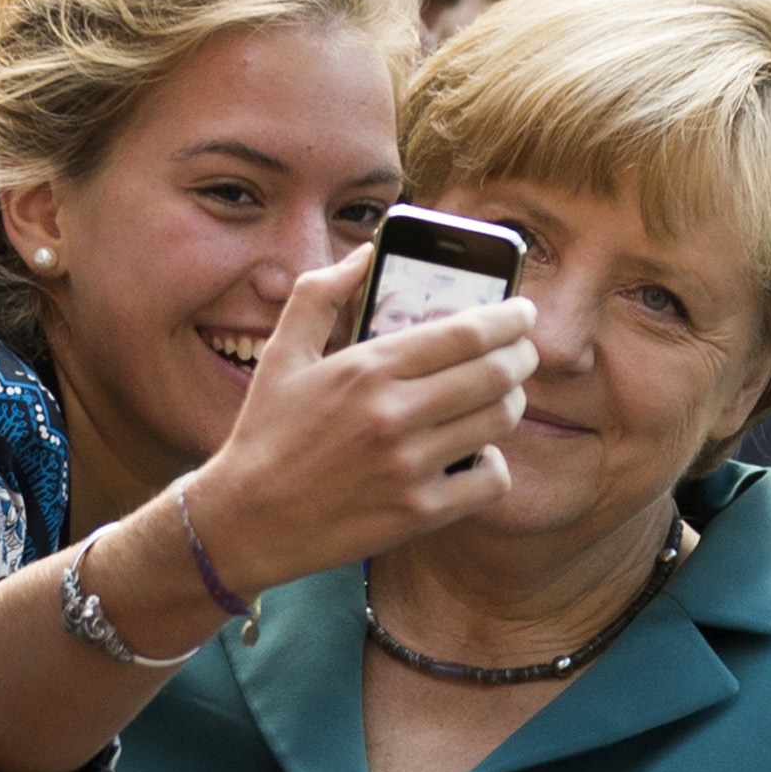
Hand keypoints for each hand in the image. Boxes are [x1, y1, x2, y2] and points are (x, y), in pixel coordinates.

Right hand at [183, 246, 535, 597]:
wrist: (247, 518)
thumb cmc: (266, 431)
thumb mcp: (281, 352)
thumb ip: (320, 293)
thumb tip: (365, 253)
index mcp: (366, 368)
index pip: (466, 332)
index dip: (509, 318)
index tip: (521, 312)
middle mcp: (393, 414)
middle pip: (496, 373)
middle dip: (522, 355)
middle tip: (521, 351)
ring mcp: (409, 466)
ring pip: (500, 420)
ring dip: (510, 402)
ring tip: (498, 396)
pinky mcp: (418, 511)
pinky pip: (491, 479)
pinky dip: (494, 462)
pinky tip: (475, 452)